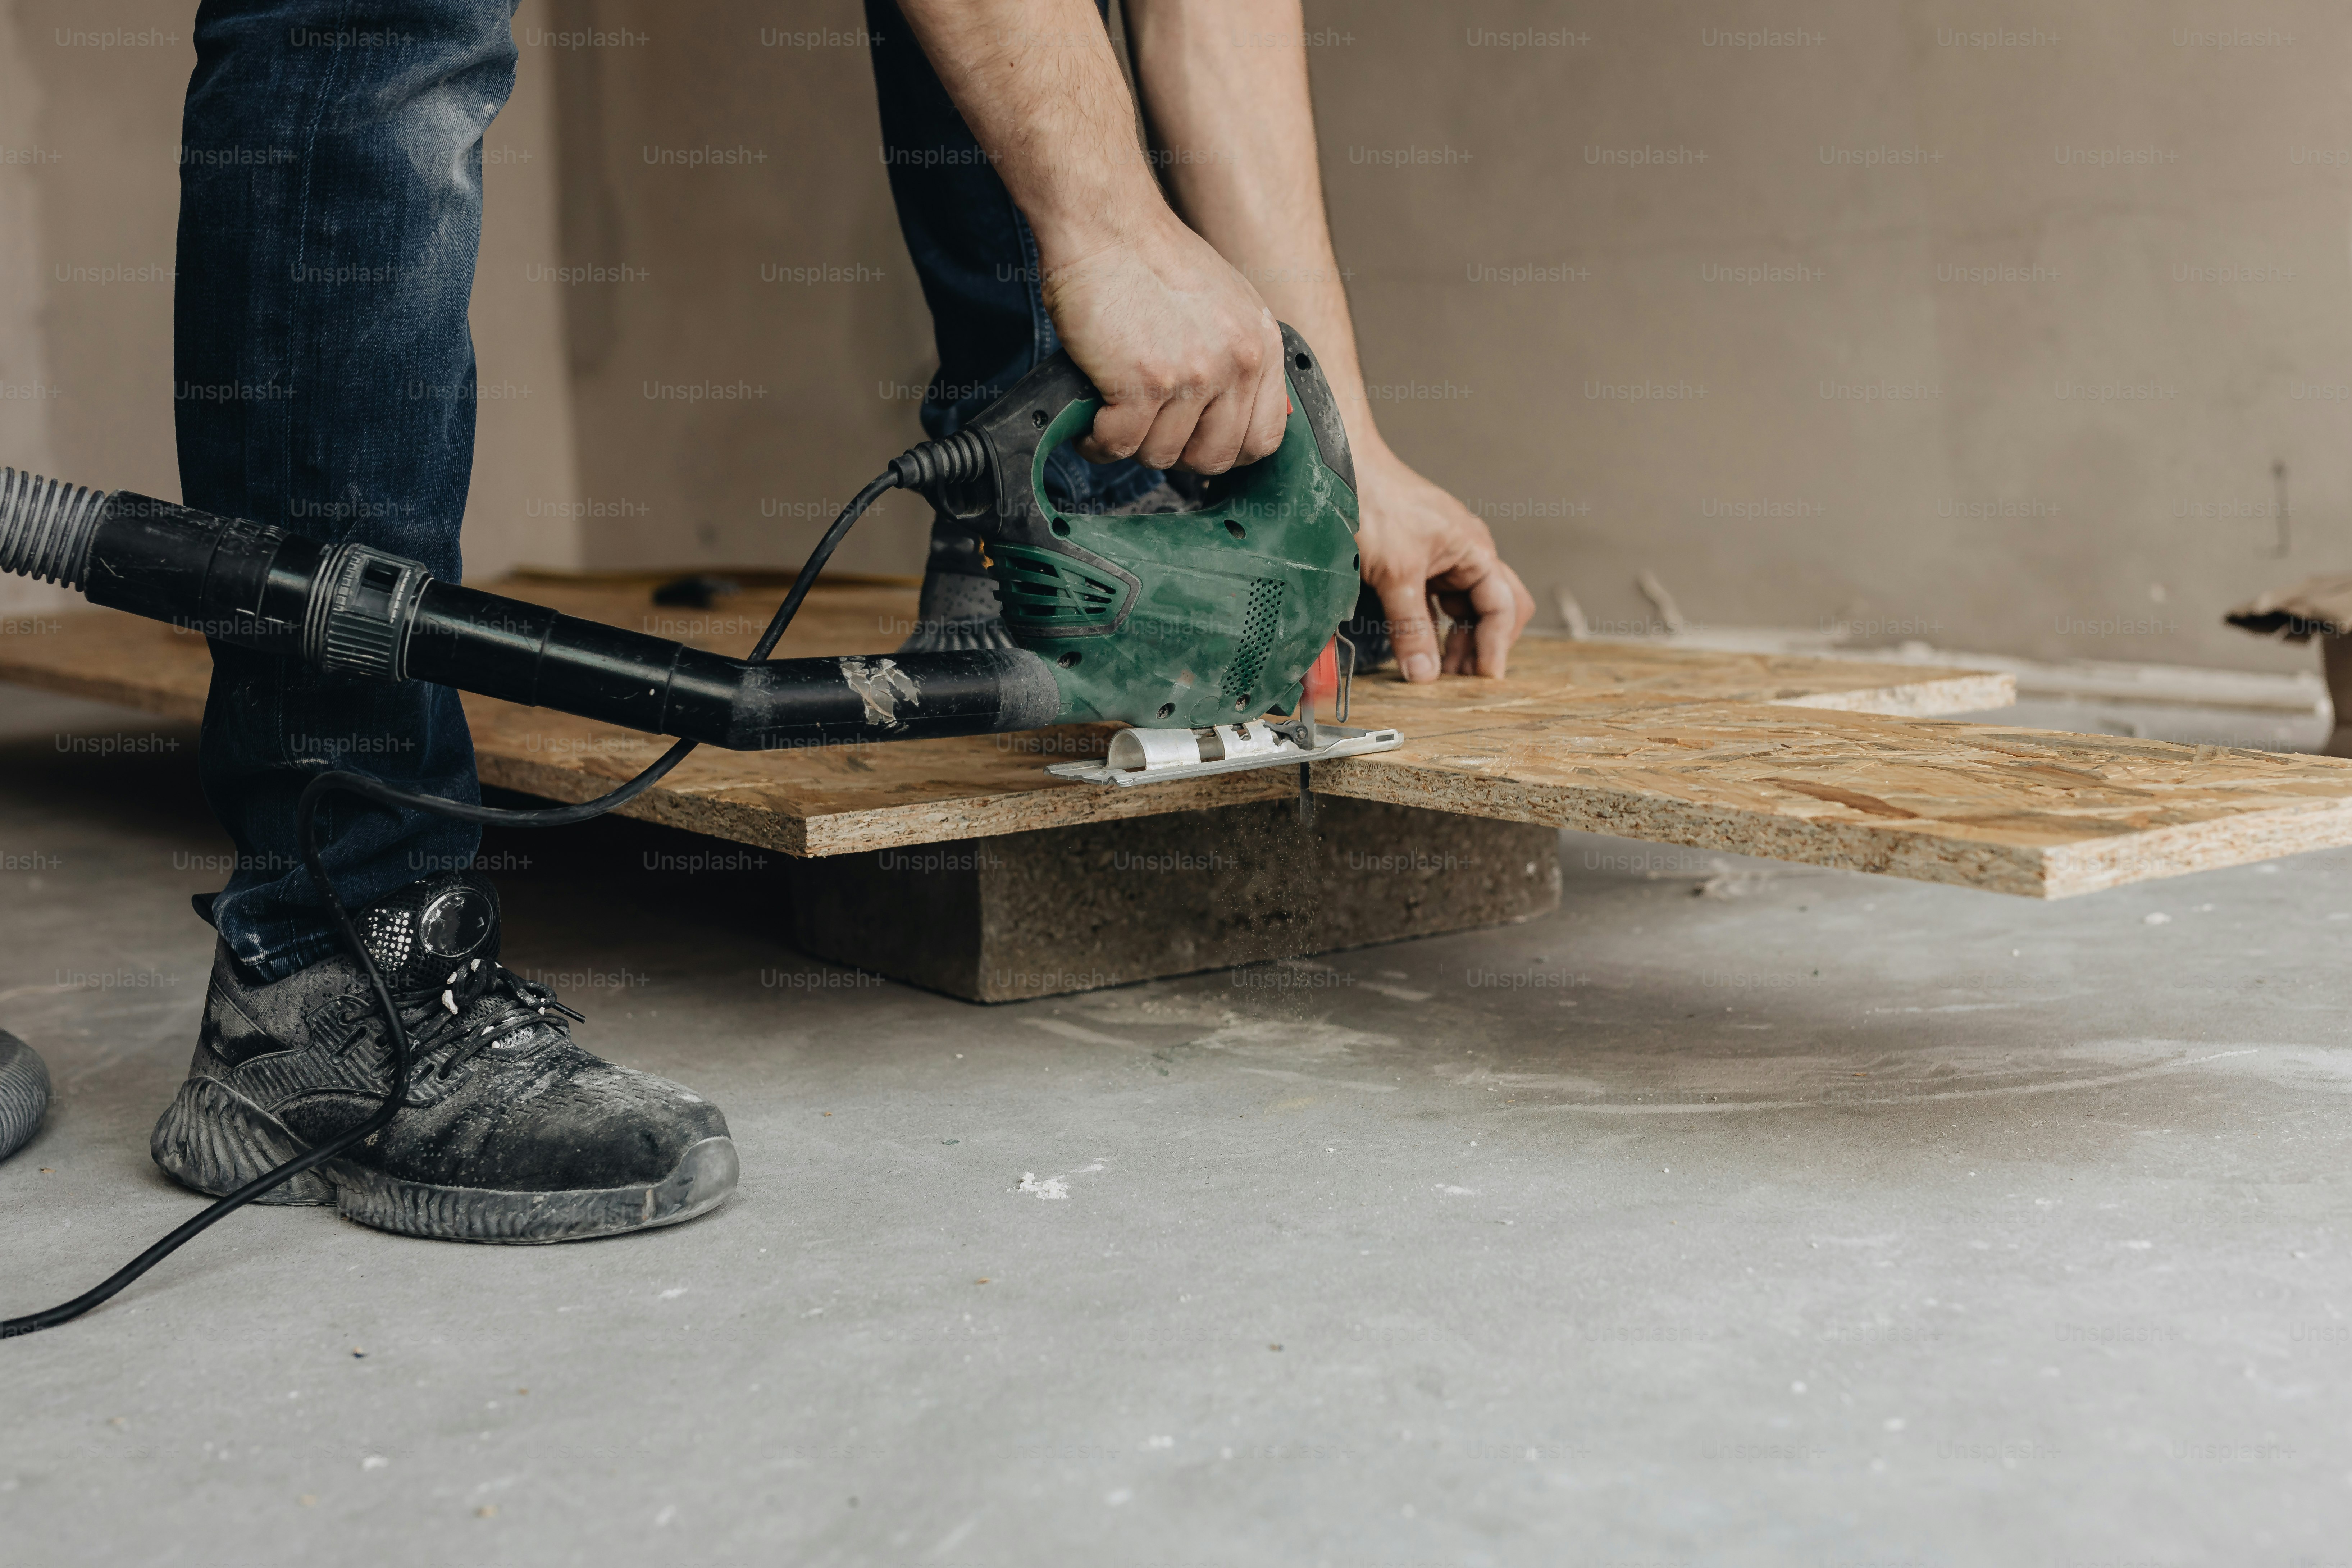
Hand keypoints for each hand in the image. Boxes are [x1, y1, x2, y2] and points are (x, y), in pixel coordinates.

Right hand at [1040, 213, 1291, 475]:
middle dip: (1175, 454)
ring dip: (1131, 443)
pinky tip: (1091, 418)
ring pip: (1162, 455)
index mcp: (1261, 347)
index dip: (1225, 451)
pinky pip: (1120, 444)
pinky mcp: (1144, 382)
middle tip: (1147, 430)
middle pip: (1213, 457)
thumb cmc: (1153, 259)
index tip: (1196, 445)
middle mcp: (1236, 363)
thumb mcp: (1225, 305)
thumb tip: (1239, 412)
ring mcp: (1192, 375)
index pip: (1264, 438)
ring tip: (1113, 414)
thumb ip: (1237, 358)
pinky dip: (1098, 440)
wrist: (1108, 224)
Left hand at [1354, 441, 1535, 679]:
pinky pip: (1436, 600)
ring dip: (1456, 639)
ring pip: (1464, 607)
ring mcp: (1443, 556)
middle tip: (1461, 679)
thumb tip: (1424, 672)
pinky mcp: (1417, 560)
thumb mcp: (1395, 573)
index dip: (1495, 645)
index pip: (1502, 606)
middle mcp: (1466, 552)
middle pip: (1495, 608)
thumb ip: (1411, 625)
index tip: (1482, 678)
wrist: (1340, 466)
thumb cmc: (1373, 501)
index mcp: (1475, 549)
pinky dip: (1433, 625)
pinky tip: (1420, 645)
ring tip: (1437, 669)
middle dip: (1483, 644)